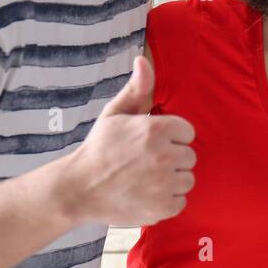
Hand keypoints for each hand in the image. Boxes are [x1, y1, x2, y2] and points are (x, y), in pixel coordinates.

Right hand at [61, 55, 195, 227]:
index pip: (188, 132)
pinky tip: (146, 194)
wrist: (77, 189)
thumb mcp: (115, 114)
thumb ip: (136, 89)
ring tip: (145, 179)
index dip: (171, 138)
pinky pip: (181, 201)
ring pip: (187, 179)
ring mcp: (163, 183)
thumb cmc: (99, 148)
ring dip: (171, 180)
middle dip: (171, 159)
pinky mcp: (162, 207)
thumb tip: (143, 60)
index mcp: (156, 129)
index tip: (151, 143)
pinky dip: (166, 201)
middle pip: (189, 157)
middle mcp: (163, 154)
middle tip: (145, 163)